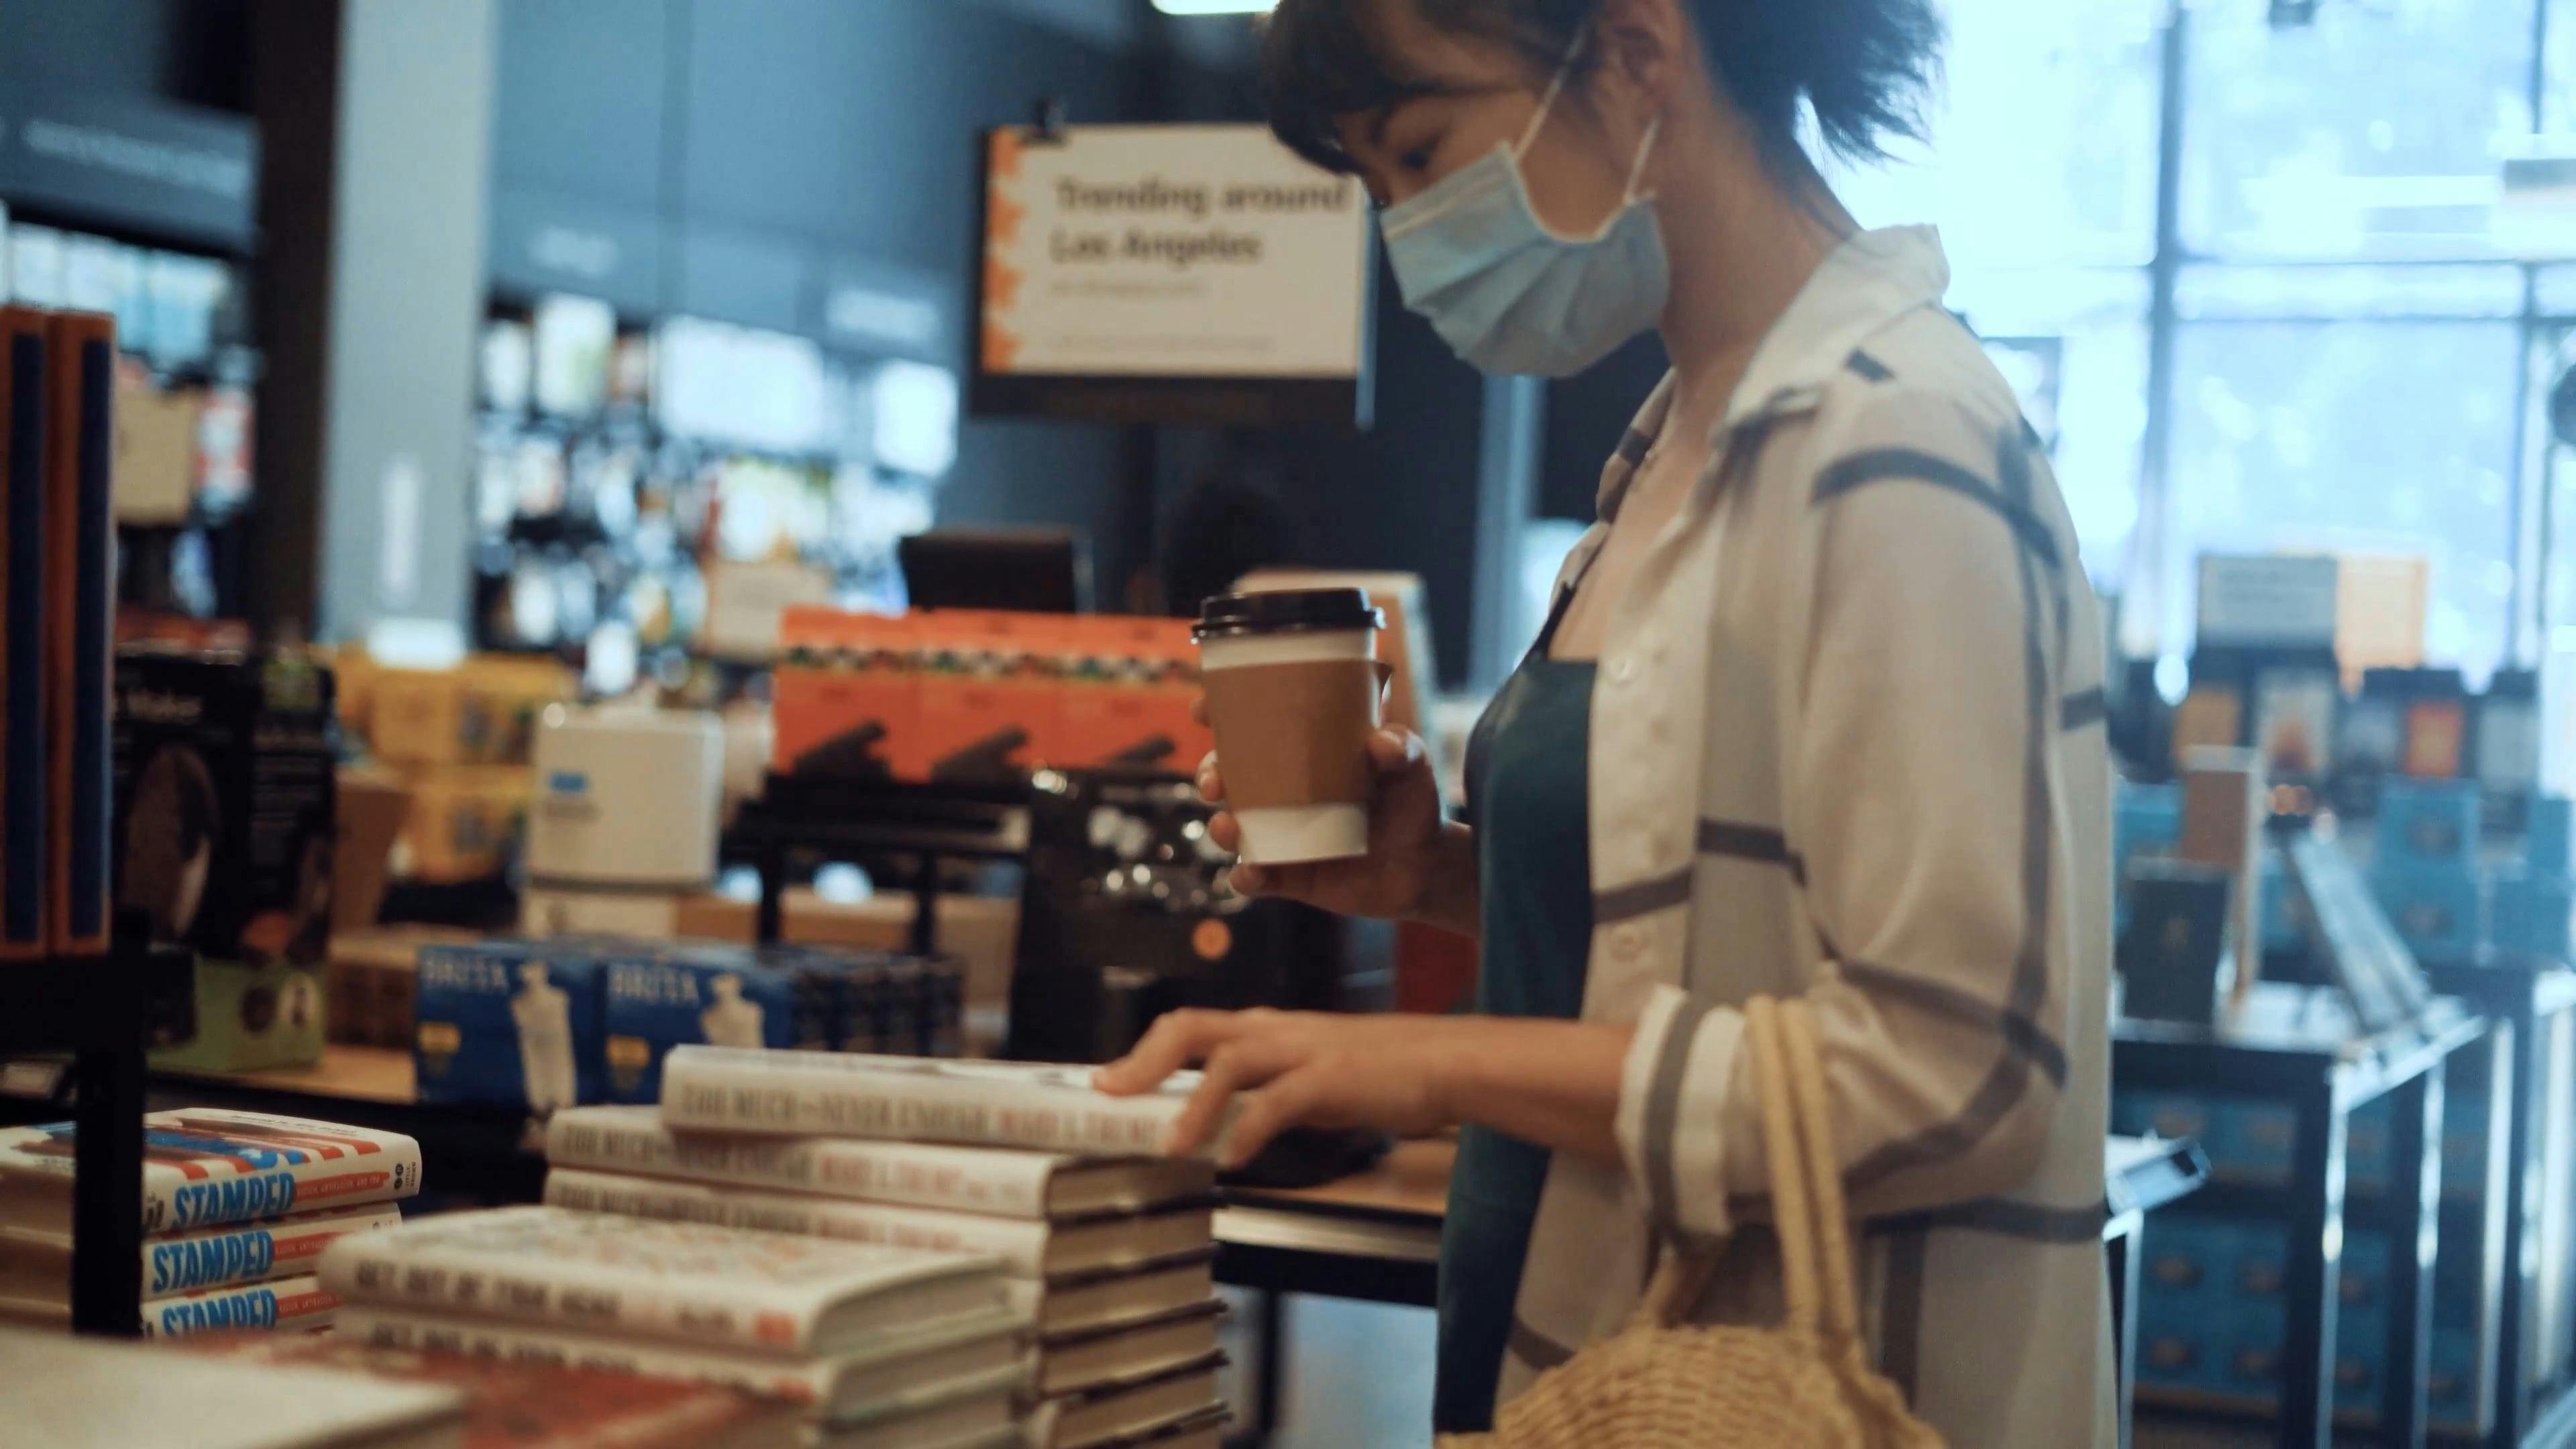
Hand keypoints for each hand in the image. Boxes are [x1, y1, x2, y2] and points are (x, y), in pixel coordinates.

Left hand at [1094, 1008, 1462, 1167]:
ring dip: (1194, 1103)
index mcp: (1266, 1029)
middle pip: (1193, 1027)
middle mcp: (1276, 1031)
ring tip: (1171, 1144)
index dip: (1141, 1053)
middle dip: (1145, 1060)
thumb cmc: (1380, 1072)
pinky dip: (1251, 1129)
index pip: (1190, 1028)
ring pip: (1231, 1059)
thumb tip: (1223, 1123)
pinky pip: (1280, 1100)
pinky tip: (1234, 1158)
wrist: (1445, 1061)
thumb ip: (1264, 1091)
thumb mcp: (1307, 1076)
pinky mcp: (1332, 1077)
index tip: (1107, 1082)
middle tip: (1112, 1097)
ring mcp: (1303, 1050)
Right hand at [1195, 701, 1460, 924]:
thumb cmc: (1412, 804)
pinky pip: (1254, 877)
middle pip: (1229, 776)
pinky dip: (1246, 877)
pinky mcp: (1288, 876)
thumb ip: (1402, 750)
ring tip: (1228, 825)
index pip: (1252, 727)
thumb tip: (1381, 744)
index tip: (1202, 709)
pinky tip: (1252, 873)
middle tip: (1214, 780)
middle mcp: (1282, 792)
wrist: (1424, 868)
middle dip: (1209, 773)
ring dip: (1221, 826)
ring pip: (1233, 827)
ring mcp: (1281, 834)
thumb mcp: (1413, 767)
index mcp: (1302, 754)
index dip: (1220, 714)